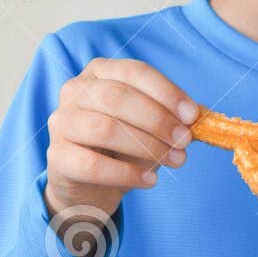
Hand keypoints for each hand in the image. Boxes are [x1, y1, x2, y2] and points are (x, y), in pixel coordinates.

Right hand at [45, 57, 197, 236]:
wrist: (90, 184)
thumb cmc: (123, 146)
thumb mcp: (149, 126)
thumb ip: (171, 118)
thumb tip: (200, 117)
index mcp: (100, 72)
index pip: (134, 71)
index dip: (166, 92)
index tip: (192, 115)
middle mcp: (75, 90)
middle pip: (117, 98)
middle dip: (158, 120)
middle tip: (184, 141)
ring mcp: (62, 122)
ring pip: (105, 128)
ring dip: (147, 146)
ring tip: (174, 160)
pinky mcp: (57, 156)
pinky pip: (93, 165)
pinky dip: (126, 174)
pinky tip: (149, 180)